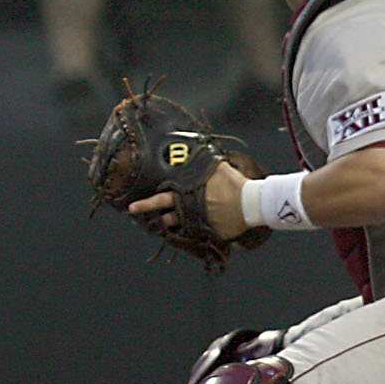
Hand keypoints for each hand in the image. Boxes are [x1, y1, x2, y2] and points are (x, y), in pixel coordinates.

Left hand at [129, 158, 250, 239]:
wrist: (253, 203)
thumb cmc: (234, 184)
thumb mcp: (219, 170)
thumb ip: (206, 163)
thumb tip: (200, 148)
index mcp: (187, 196)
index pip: (160, 200)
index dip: (146, 204)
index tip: (131, 208)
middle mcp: (190, 212)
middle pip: (167, 218)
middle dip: (156, 218)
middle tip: (144, 217)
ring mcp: (199, 224)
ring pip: (180, 228)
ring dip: (175, 225)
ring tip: (171, 222)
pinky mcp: (211, 233)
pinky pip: (200, 234)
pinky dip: (197, 230)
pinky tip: (196, 226)